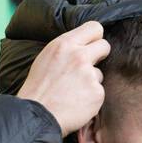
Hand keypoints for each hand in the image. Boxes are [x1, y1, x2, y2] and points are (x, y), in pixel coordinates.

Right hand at [17, 20, 109, 134]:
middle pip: (105, 46)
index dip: (95, 37)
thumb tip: (81, 45)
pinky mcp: (97, 93)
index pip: (94, 27)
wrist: (37, 115)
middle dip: (100, 55)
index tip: (92, 45)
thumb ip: (66, 50)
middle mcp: (79, 56)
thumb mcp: (46, 58)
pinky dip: (91, 98)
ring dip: (91, 81)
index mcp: (64, 44)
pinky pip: (98, 91)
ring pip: (99, 73)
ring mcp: (90, 75)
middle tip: (88, 66)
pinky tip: (77, 102)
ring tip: (73, 91)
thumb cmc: (38, 89)